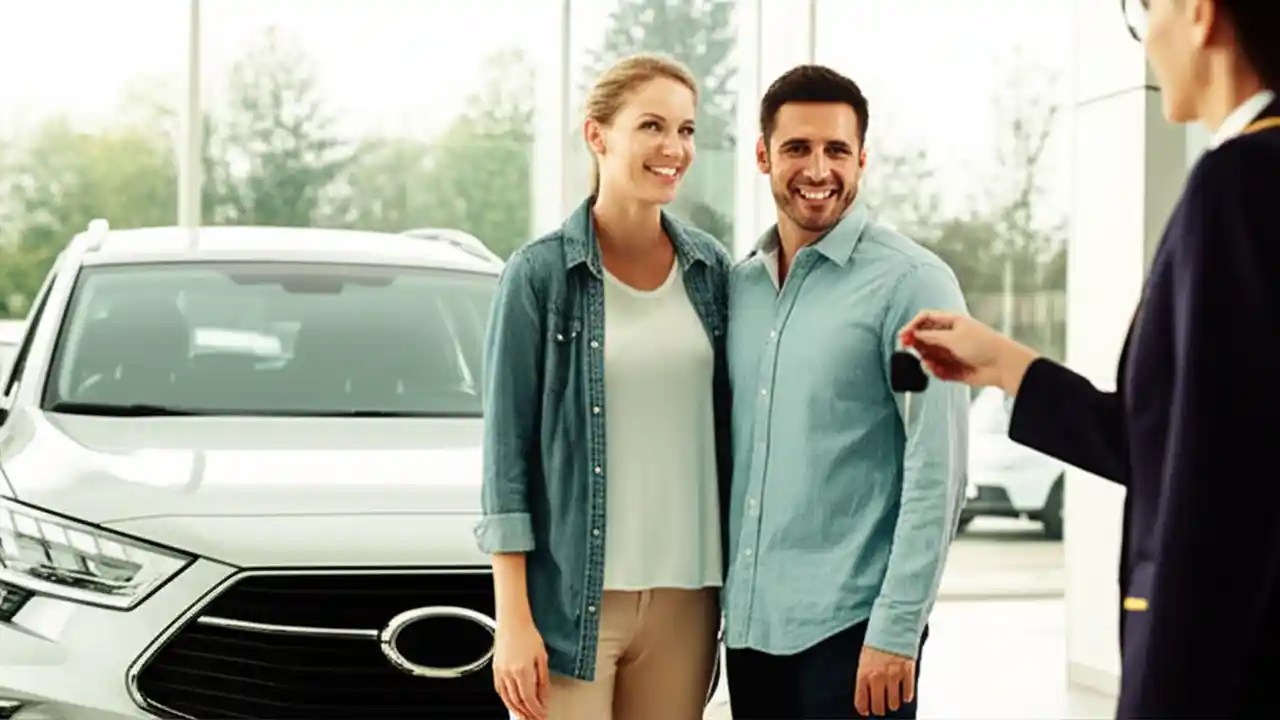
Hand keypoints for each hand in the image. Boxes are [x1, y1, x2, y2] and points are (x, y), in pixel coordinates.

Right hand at [493, 614, 548, 719]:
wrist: (512, 621)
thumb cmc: (528, 634)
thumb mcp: (542, 657)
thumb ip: (543, 680)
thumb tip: (544, 696)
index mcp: (523, 670)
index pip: (529, 699)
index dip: (536, 710)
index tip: (542, 714)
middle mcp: (509, 673)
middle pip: (517, 702)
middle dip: (527, 714)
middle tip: (534, 719)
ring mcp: (500, 672)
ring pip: (507, 699)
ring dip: (516, 710)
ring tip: (524, 716)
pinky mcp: (495, 669)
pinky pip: (500, 690)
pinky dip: (506, 700)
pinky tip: (512, 703)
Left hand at [854, 646, 915, 716]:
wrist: (893, 625)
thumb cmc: (877, 640)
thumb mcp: (864, 658)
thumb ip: (864, 676)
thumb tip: (866, 694)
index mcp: (864, 673)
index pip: (861, 701)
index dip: (864, 709)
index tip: (866, 711)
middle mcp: (878, 677)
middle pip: (879, 706)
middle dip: (879, 709)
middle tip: (880, 707)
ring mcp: (894, 676)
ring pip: (894, 703)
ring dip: (893, 703)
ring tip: (892, 700)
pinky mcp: (908, 673)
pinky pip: (908, 694)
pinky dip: (906, 697)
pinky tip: (903, 693)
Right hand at [897, 309, 1038, 394]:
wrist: (1002, 366)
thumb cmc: (983, 345)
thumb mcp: (953, 337)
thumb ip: (930, 337)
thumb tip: (913, 335)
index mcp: (951, 322)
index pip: (925, 319)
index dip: (912, 326)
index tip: (902, 336)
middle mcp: (950, 336)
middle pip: (924, 338)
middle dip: (916, 345)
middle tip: (910, 351)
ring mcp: (951, 352)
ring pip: (929, 355)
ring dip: (926, 360)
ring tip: (931, 364)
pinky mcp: (954, 368)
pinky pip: (937, 369)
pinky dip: (936, 371)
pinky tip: (940, 372)